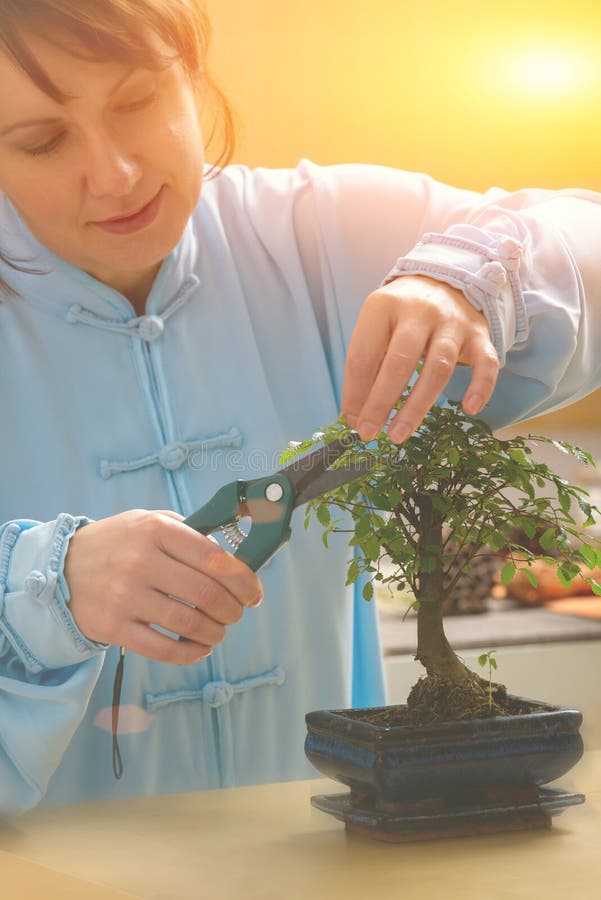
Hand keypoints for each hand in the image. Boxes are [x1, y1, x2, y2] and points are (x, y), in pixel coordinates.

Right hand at [64, 509, 262, 664]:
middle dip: (233, 609)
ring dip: (215, 632)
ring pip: (189, 623)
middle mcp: (140, 561)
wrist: (61, 567)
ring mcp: (125, 596)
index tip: (253, 593)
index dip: (243, 580)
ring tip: (219, 630)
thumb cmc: (119, 543)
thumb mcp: (149, 521)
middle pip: (207, 594)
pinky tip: (200, 647)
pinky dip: (191, 652)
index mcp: (155, 530)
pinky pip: (163, 648)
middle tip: (237, 613)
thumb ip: (190, 532)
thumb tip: (237, 556)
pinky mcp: (114, 627)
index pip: (214, 558)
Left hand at [340, 274, 498, 442]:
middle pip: (399, 363)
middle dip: (381, 403)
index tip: (351, 421)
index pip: (363, 355)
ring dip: (417, 406)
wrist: (445, 281)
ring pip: (438, 368)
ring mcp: (452, 323)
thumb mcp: (377, 327)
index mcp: (384, 307)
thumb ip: (367, 365)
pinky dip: (481, 387)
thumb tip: (355, 415)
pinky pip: (486, 363)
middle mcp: (419, 312)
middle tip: (369, 433)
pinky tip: (469, 410)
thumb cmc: (402, 315)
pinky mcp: (479, 335)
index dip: (354, 392)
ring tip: (399, 435)